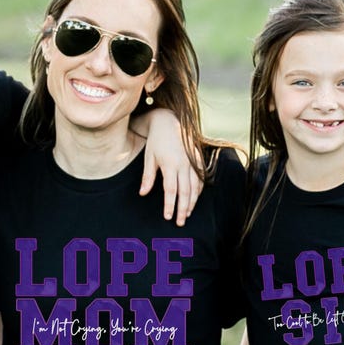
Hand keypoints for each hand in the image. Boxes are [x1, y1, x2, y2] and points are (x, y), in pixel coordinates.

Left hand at [138, 108, 201, 225]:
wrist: (168, 121)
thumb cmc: (156, 141)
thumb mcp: (148, 158)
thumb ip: (147, 177)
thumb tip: (143, 194)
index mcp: (170, 164)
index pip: (171, 190)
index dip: (170, 205)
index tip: (167, 217)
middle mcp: (184, 164)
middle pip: (185, 192)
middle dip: (183, 209)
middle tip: (180, 223)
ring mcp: (192, 161)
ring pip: (195, 187)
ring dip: (192, 202)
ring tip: (187, 214)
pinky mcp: (197, 158)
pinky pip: (200, 178)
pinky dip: (199, 190)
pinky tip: (195, 198)